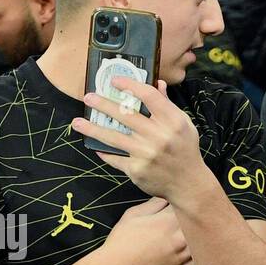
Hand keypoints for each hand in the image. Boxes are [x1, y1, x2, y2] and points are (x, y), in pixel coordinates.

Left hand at [72, 78, 208, 200]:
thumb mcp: (183, 125)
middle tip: (88, 97)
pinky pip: (114, 157)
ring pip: (113, 137)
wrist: (189, 184)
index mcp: (173, 121)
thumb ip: (166, 104)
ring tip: (76, 122)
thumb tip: (156, 82)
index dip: (130, 85)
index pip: (149, 96)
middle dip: (103, 105)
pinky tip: (93, 145)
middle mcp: (159, 136)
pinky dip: (103, 151)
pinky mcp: (136, 169)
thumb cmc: (184, 149)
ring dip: (92, 128)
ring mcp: (146, 154)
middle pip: (125, 115)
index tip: (114, 80)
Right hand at [98, 198, 193, 264]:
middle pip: (199, 224)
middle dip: (197, 218)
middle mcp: (180, 237)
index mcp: (167, 221)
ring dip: (201, 236)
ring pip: (202, 242)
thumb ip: (152, 204)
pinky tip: (199, 249)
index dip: (186, 203)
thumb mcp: (132, 215)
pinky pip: (200, 261)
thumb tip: (166, 196)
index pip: (187, 206)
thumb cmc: (122, 240)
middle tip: (195, 214)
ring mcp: (183, 255)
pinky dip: (201, 254)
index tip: (185, 201)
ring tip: (200, 230)